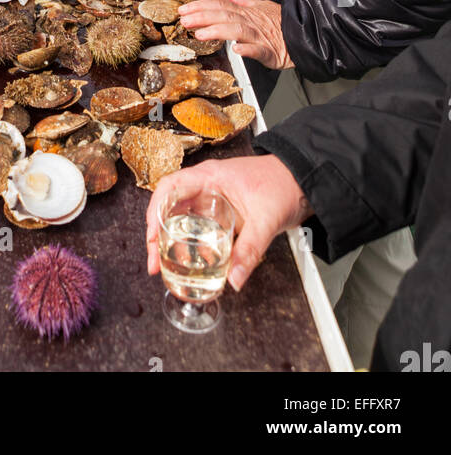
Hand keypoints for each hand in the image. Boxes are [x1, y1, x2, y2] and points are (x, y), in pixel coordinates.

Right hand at [146, 155, 313, 290]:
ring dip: (173, 240)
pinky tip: (196, 262)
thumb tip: (233, 278)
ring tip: (168, 266)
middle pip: (170, 206)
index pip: (170, 187)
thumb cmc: (282, 183)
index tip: (151, 236)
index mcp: (210, 176)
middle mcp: (206, 185)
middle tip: (155, 262)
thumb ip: (249, 250)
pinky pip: (199, 227)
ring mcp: (213, 198)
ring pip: (182, 218)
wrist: (303, 181)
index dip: (154, 211)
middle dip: (157, 234)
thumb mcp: (265, 219)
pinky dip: (193, 244)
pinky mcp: (222, 211)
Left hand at [178, 0, 291, 68]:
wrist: (302, 36)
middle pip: (224, 15)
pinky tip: (236, 49)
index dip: (201, 6)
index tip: (184, 10)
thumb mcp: (257, 6)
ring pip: (237, 30)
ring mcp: (259, 36)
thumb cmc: (279, 23)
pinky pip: (257, 50)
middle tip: (184, 20)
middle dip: (202, 17)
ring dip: (218, 31)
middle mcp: (249, 21)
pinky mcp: (268, 51)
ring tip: (201, 35)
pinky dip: (247, 49)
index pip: (219, 6)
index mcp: (245, 12)